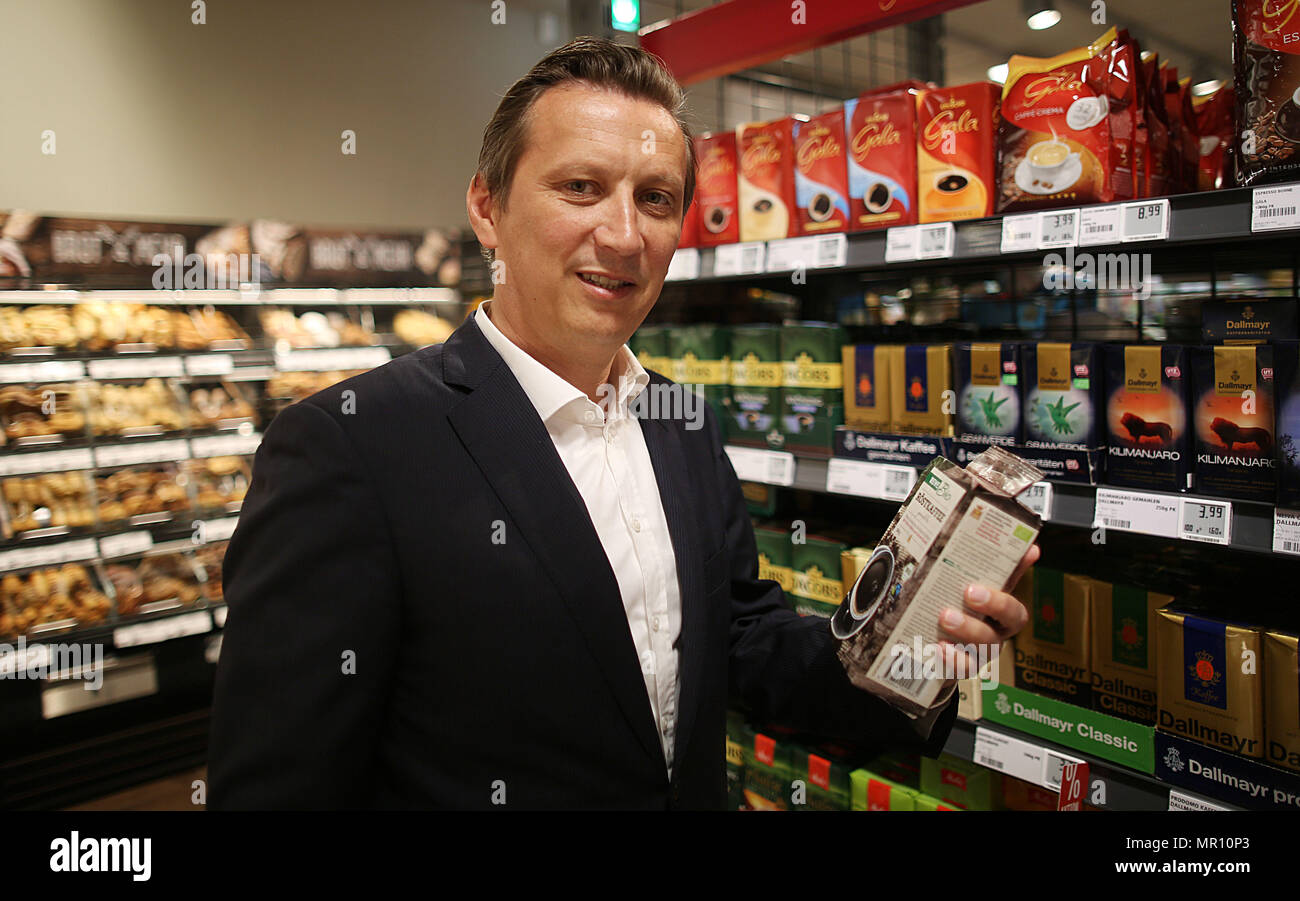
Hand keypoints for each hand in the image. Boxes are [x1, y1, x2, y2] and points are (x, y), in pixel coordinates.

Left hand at [936, 544, 1039, 675]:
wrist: (936, 645)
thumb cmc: (963, 610)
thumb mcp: (978, 588)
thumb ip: (1000, 569)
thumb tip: (1030, 547)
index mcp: (1002, 615)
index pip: (1014, 607)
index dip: (1003, 595)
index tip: (980, 583)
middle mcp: (996, 634)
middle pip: (1006, 625)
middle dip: (992, 606)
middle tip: (969, 592)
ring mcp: (981, 653)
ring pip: (984, 647)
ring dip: (967, 630)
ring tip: (945, 617)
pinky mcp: (963, 667)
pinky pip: (964, 668)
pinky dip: (953, 659)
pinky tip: (939, 647)